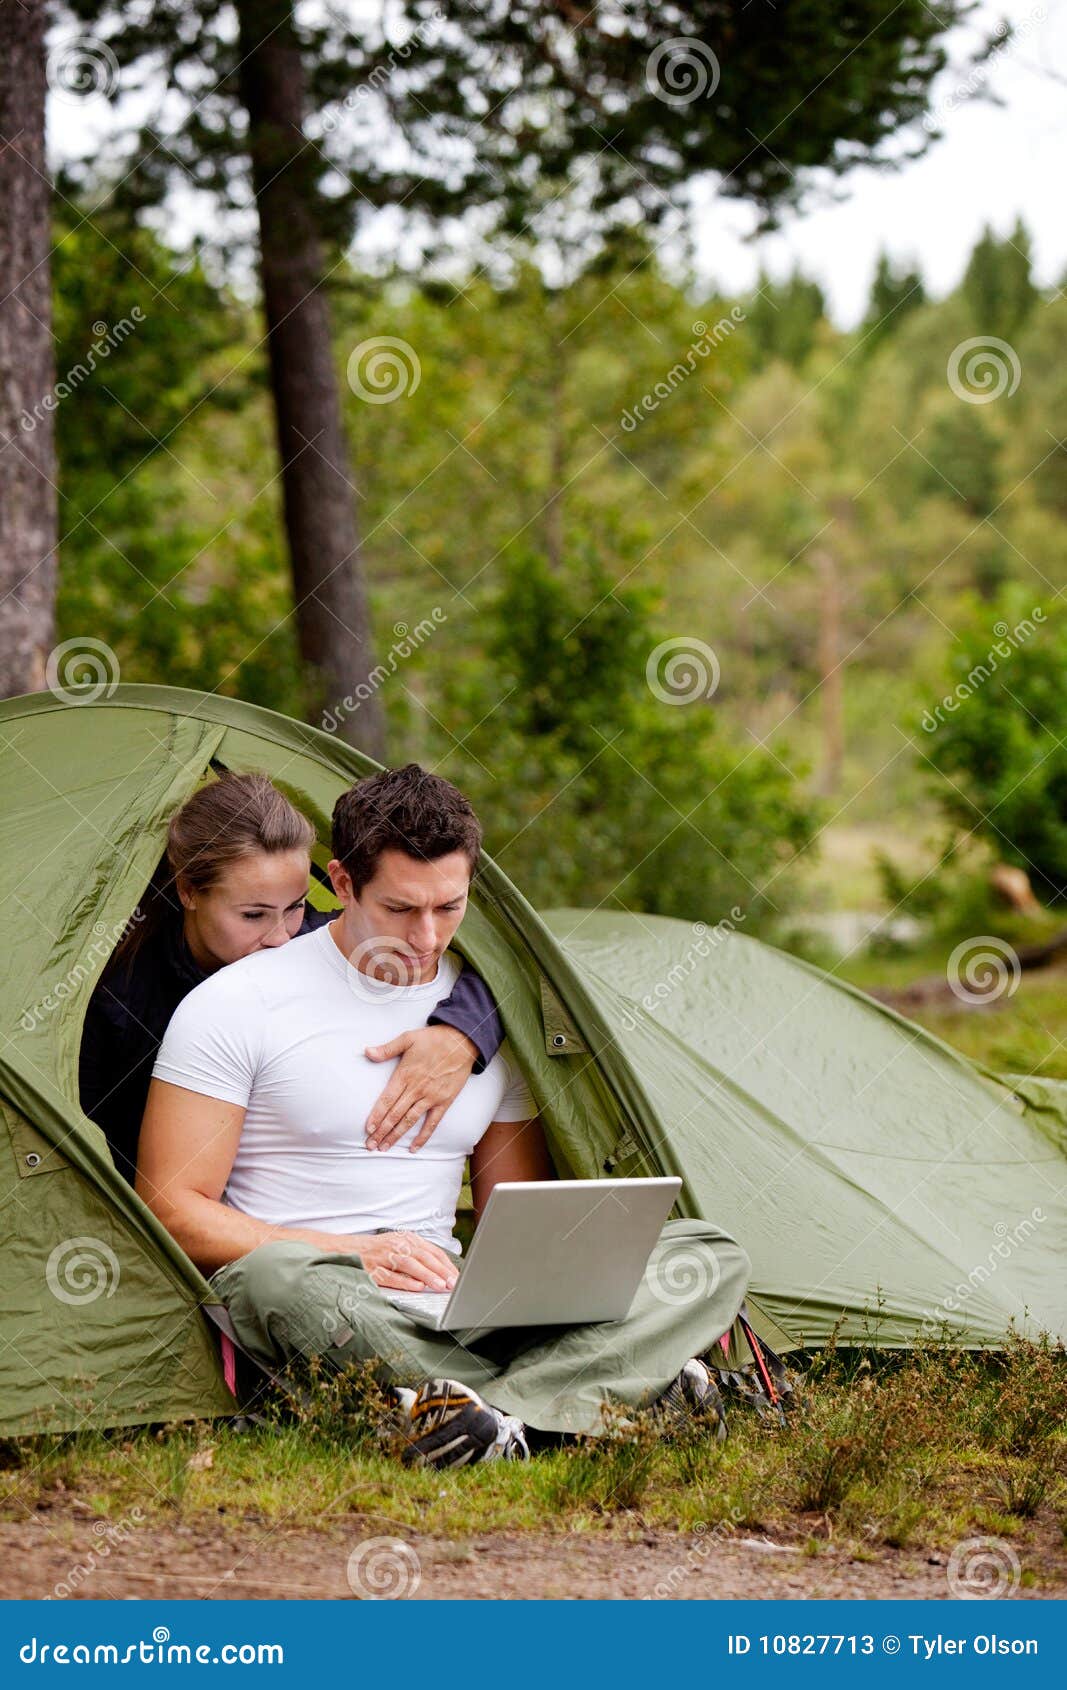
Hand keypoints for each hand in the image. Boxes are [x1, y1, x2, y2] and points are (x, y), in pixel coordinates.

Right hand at [354, 1231, 459, 1292]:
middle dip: (441, 1271)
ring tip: (439, 1286)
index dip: (446, 1265)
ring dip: (427, 1276)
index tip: (456, 1277)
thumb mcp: (400, 1246)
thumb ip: (419, 1256)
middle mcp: (397, 1245)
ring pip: (410, 1265)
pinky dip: (405, 1282)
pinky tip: (417, 1287)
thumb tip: (442, 1272)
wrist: (347, 1249)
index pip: (432, 1251)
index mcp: (407, 1239)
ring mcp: (384, 1256)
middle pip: (424, 1257)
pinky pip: (392, 1276)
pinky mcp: (373, 1269)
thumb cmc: (377, 1251)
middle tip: (453, 1283)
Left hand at [364, 1024, 478, 1151]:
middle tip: (370, 1145)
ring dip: (396, 1135)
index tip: (368, 1129)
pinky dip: (423, 1137)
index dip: (376, 1116)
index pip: (387, 1100)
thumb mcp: (408, 1038)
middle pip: (395, 1114)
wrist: (462, 1041)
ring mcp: (431, 1097)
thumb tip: (367, 1052)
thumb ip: (387, 1049)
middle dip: (381, 1131)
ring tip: (385, 1148)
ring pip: (409, 1121)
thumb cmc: (433, 1039)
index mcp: (405, 1074)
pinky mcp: (444, 1101)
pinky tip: (414, 1148)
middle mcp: (416, 1089)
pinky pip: (432, 1123)